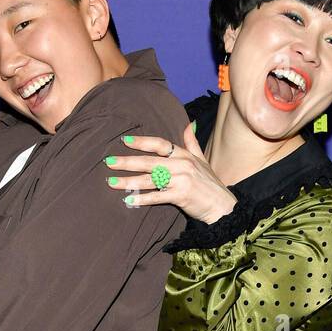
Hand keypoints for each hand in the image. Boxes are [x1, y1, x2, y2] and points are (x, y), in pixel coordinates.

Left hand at [103, 122, 237, 223]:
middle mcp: (181, 165)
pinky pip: (157, 197)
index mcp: (184, 155)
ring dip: (129, 181)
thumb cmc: (210, 184)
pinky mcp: (181, 196)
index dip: (142, 142)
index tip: (124, 141)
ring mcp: (181, 180)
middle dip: (127, 161)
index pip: (160, 144)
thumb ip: (191, 143)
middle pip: (149, 161)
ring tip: (112, 182)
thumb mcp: (202, 160)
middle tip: (108, 162)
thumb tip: (188, 124)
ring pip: (150, 179)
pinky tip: (129, 200)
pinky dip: (142, 199)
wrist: (223, 206)